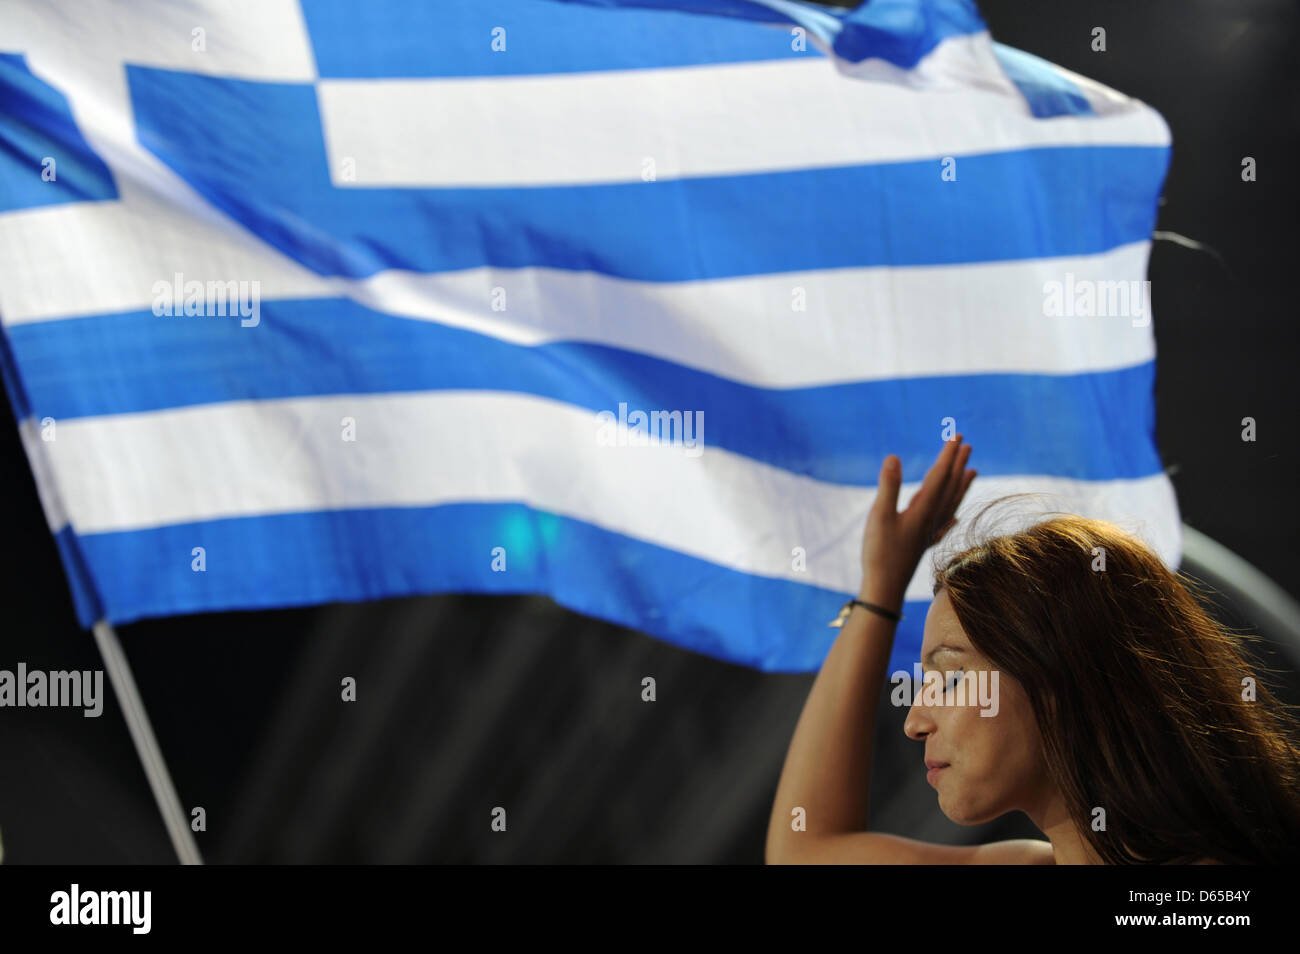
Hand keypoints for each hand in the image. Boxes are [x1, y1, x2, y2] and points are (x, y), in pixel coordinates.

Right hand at [859, 436, 975, 606]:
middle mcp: (931, 520)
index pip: (940, 477)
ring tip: (973, 471)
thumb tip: (894, 457)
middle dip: (958, 465)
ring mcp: (929, 533)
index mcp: (923, 510)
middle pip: (949, 487)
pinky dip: (952, 516)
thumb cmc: (880, 553)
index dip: (948, 456)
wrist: (885, 589)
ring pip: (951, 504)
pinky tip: (956, 518)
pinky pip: (944, 525)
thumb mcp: (879, 516)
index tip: (957, 437)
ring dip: (961, 486)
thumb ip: (888, 486)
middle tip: (966, 444)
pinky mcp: (923, 544)